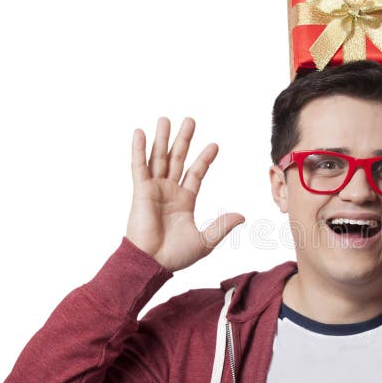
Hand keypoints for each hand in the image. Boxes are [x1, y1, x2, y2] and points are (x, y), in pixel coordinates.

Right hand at [126, 117, 244, 271]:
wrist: (153, 263)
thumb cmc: (175, 256)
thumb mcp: (205, 241)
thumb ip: (222, 226)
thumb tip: (242, 216)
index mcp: (184, 200)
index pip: (195, 173)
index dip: (204, 159)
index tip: (214, 145)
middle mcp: (169, 191)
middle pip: (177, 159)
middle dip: (184, 140)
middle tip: (190, 120)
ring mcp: (154, 189)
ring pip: (159, 158)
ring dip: (162, 138)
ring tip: (165, 119)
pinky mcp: (140, 191)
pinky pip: (139, 167)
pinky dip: (139, 150)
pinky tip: (140, 133)